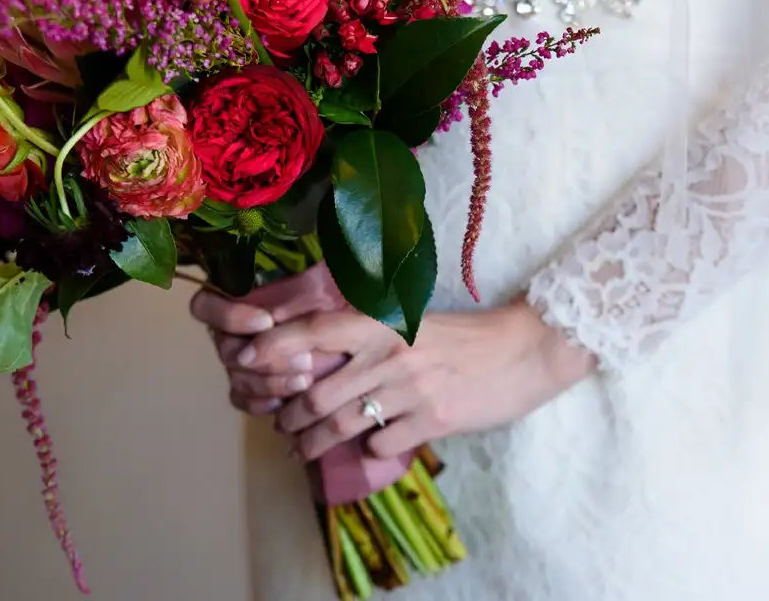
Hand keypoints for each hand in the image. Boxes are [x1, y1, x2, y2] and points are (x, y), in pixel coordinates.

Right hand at [189, 264, 348, 415]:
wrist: (339, 337)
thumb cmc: (325, 301)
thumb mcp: (314, 287)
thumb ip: (299, 286)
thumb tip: (296, 292)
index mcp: (232, 298)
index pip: (205, 306)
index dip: (229, 316)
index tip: (267, 321)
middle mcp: (227, 331)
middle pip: (225, 350)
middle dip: (266, 357)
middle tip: (304, 359)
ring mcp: (234, 362)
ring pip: (236, 377)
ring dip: (269, 382)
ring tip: (305, 381)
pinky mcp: (244, 388)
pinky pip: (240, 400)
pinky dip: (260, 403)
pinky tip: (283, 403)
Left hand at [236, 300, 597, 460]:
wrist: (522, 351)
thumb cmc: (462, 337)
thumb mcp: (411, 321)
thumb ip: (367, 332)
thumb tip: (317, 350)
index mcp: (381, 322)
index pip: (313, 331)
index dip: (273, 347)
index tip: (246, 360)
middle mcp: (389, 353)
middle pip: (317, 392)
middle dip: (288, 415)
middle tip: (279, 423)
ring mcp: (410, 390)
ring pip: (341, 424)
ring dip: (312, 441)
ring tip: (299, 447)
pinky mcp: (432, 420)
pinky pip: (380, 443)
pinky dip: (367, 448)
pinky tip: (367, 446)